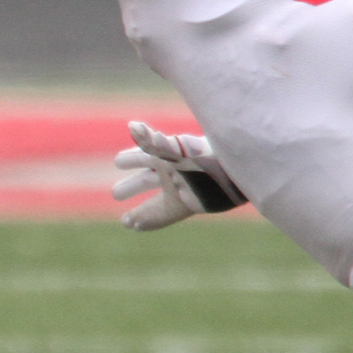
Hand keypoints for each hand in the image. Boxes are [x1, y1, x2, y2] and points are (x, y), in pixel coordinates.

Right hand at [111, 120, 247, 230]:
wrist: (236, 174)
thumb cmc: (207, 157)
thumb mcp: (177, 150)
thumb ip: (152, 142)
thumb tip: (132, 125)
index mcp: (168, 154)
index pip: (144, 155)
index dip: (131, 159)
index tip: (118, 162)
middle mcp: (174, 171)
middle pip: (149, 179)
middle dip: (133, 185)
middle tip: (116, 193)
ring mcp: (182, 189)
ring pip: (156, 201)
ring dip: (140, 210)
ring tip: (125, 221)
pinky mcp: (190, 204)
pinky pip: (165, 214)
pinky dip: (150, 221)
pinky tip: (138, 227)